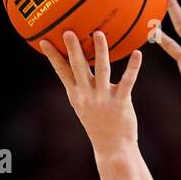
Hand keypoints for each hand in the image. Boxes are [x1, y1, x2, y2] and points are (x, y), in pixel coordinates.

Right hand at [41, 31, 142, 156]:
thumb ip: (82, 87)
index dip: (53, 56)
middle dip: (73, 49)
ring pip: (102, 71)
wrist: (112, 148)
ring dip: (100, 51)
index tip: (43, 40)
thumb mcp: (85, 106)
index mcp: (77, 95)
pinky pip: (127, 81)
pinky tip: (137, 53)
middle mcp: (88, 96)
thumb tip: (80, 66)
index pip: (61, 72)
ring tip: (99, 34)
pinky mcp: (121, 103)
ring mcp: (104, 99)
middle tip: (68, 31)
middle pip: (78, 68)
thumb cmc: (99, 124)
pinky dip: (133, 67)